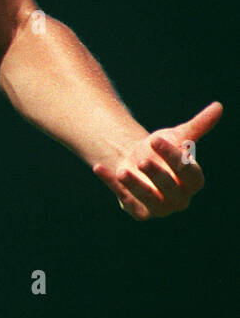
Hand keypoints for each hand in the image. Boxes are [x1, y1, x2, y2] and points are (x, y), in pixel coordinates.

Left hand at [92, 102, 222, 219]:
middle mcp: (180, 198)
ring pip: (151, 200)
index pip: (189, 173)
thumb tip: (219, 106)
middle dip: (157, 174)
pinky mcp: (139, 212)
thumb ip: (198, 125)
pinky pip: (126, 200)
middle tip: (142, 159)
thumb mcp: (177, 136)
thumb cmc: (160, 150)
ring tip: (122, 170)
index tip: (154, 139)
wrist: (134, 160)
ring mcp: (160, 208)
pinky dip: (112, 185)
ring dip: (135, 186)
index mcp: (193, 181)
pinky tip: (98, 168)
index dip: (174, 157)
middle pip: (171, 189)